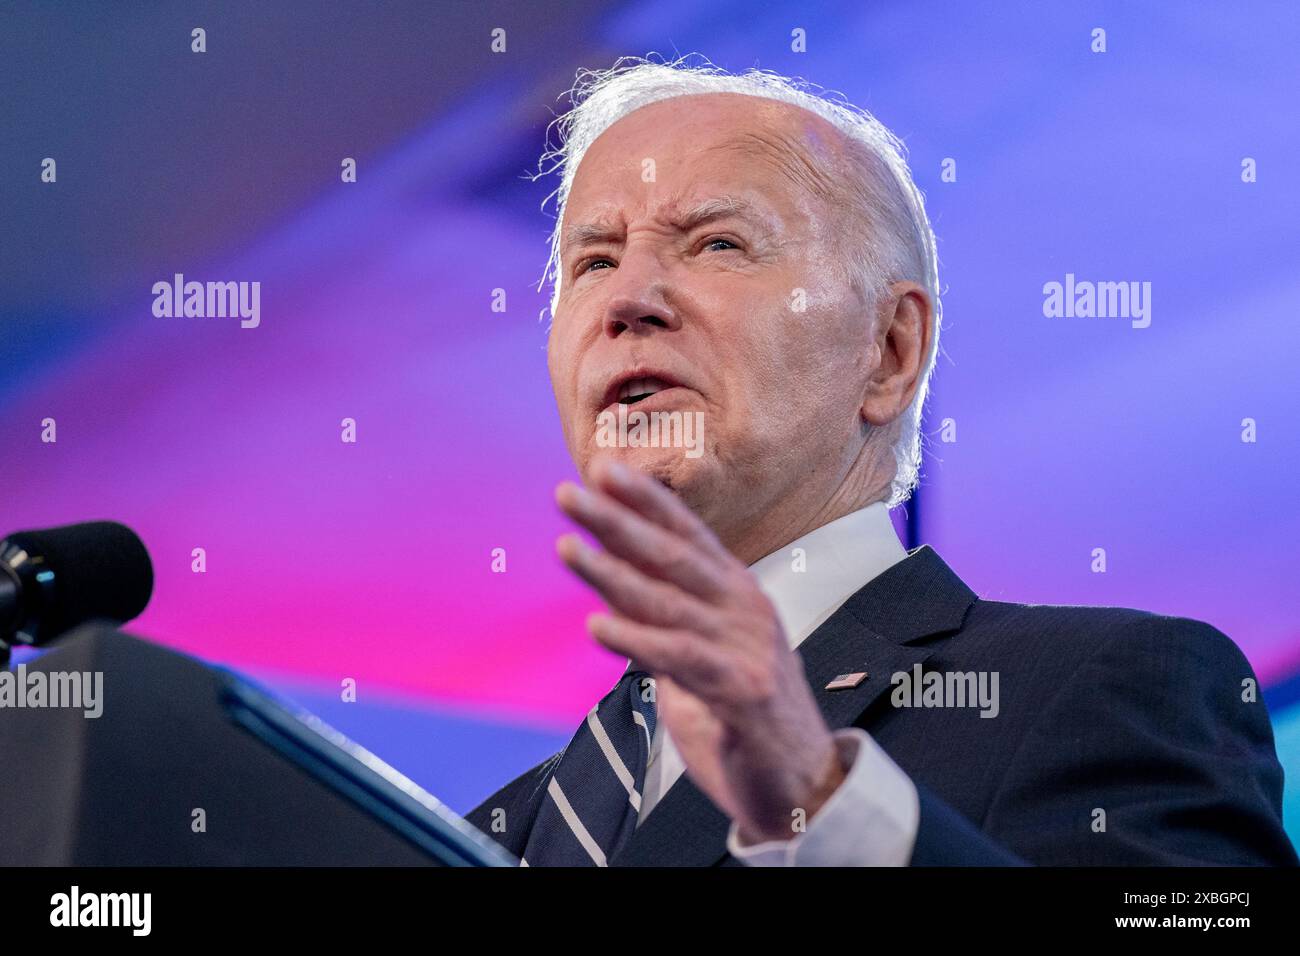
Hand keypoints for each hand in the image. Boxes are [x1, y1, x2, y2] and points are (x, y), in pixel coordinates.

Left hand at [554, 455, 845, 843]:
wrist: (802, 783)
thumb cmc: (742, 714)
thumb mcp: (697, 652)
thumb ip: (662, 616)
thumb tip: (609, 578)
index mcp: (736, 592)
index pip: (687, 532)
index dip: (644, 499)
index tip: (601, 468)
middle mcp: (744, 608)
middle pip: (673, 554)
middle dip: (616, 521)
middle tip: (568, 494)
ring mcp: (747, 646)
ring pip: (668, 600)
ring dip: (611, 574)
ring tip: (567, 549)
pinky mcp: (743, 690)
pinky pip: (680, 658)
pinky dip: (636, 640)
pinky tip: (597, 627)